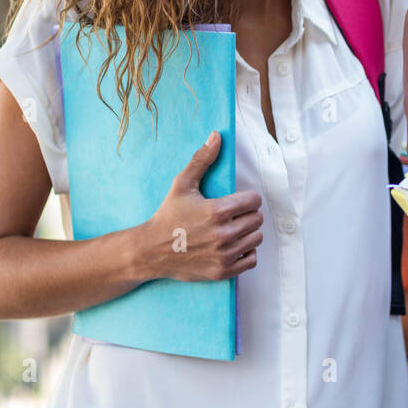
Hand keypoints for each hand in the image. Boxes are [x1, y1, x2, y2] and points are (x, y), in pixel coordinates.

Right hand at [142, 131, 264, 281]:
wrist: (150, 251)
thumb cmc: (167, 216)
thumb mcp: (182, 185)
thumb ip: (202, 160)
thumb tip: (216, 136)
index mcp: (217, 211)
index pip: (254, 200)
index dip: (247, 198)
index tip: (237, 201)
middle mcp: (223, 235)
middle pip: (257, 218)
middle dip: (247, 214)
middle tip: (232, 215)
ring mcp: (224, 255)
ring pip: (256, 238)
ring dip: (248, 232)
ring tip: (232, 229)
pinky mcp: (223, 271)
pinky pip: (251, 260)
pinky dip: (246, 252)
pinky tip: (233, 246)